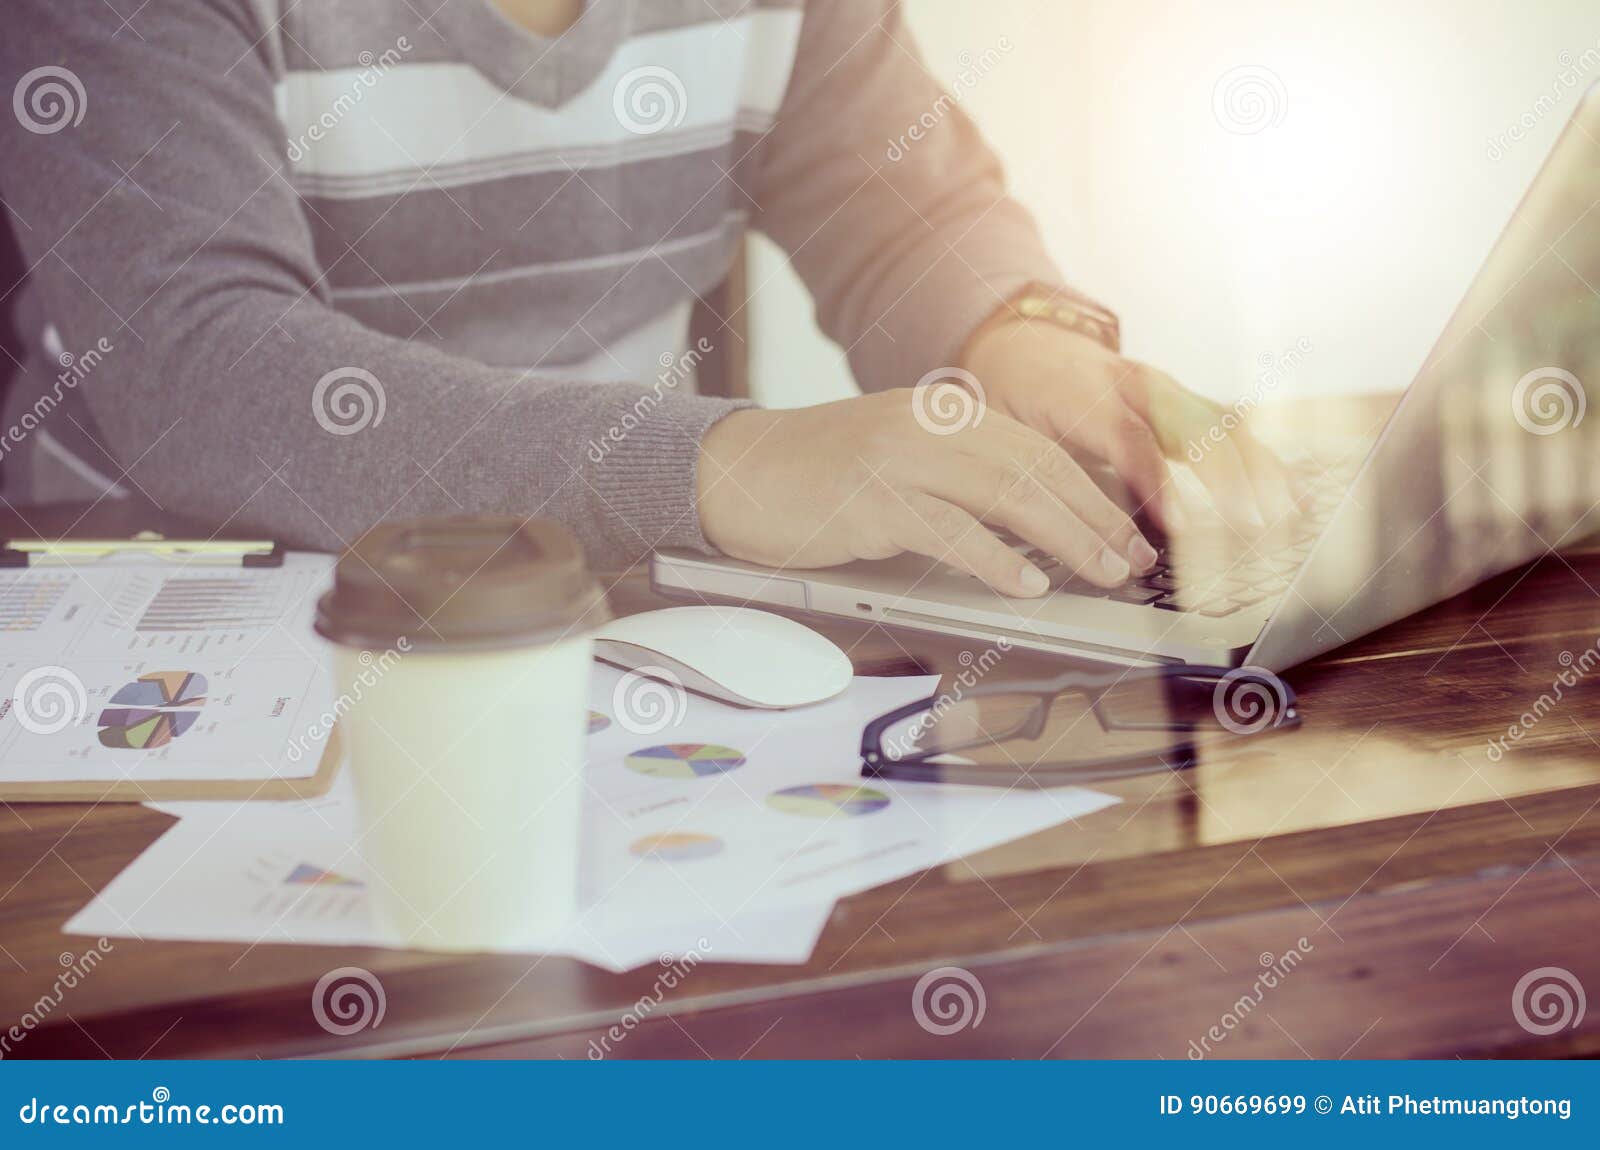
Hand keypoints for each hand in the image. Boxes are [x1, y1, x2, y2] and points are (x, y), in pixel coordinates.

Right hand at [696, 392, 1161, 598]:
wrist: (735, 472)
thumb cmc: (815, 479)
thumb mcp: (898, 458)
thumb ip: (957, 477)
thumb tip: (1030, 527)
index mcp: (942, 413)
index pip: (1037, 448)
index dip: (1091, 491)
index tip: (1127, 532)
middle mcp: (929, 425)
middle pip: (1035, 468)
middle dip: (1093, 516)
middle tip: (1132, 559)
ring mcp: (901, 459)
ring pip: (1006, 495)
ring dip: (1064, 538)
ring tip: (1101, 572)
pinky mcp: (872, 500)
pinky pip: (948, 530)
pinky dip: (993, 559)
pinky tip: (1024, 584)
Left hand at [962, 321, 1297, 533]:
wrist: (1022, 339)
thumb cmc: (1010, 393)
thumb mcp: (1003, 431)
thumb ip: (1029, 470)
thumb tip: (1039, 529)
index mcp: (1082, 393)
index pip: (1127, 439)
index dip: (1156, 481)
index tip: (1180, 524)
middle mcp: (1131, 385)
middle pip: (1189, 430)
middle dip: (1226, 479)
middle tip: (1253, 525)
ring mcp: (1162, 387)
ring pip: (1218, 426)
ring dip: (1257, 471)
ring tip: (1288, 514)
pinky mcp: (1179, 397)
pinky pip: (1225, 426)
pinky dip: (1260, 460)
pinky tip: (1291, 493)